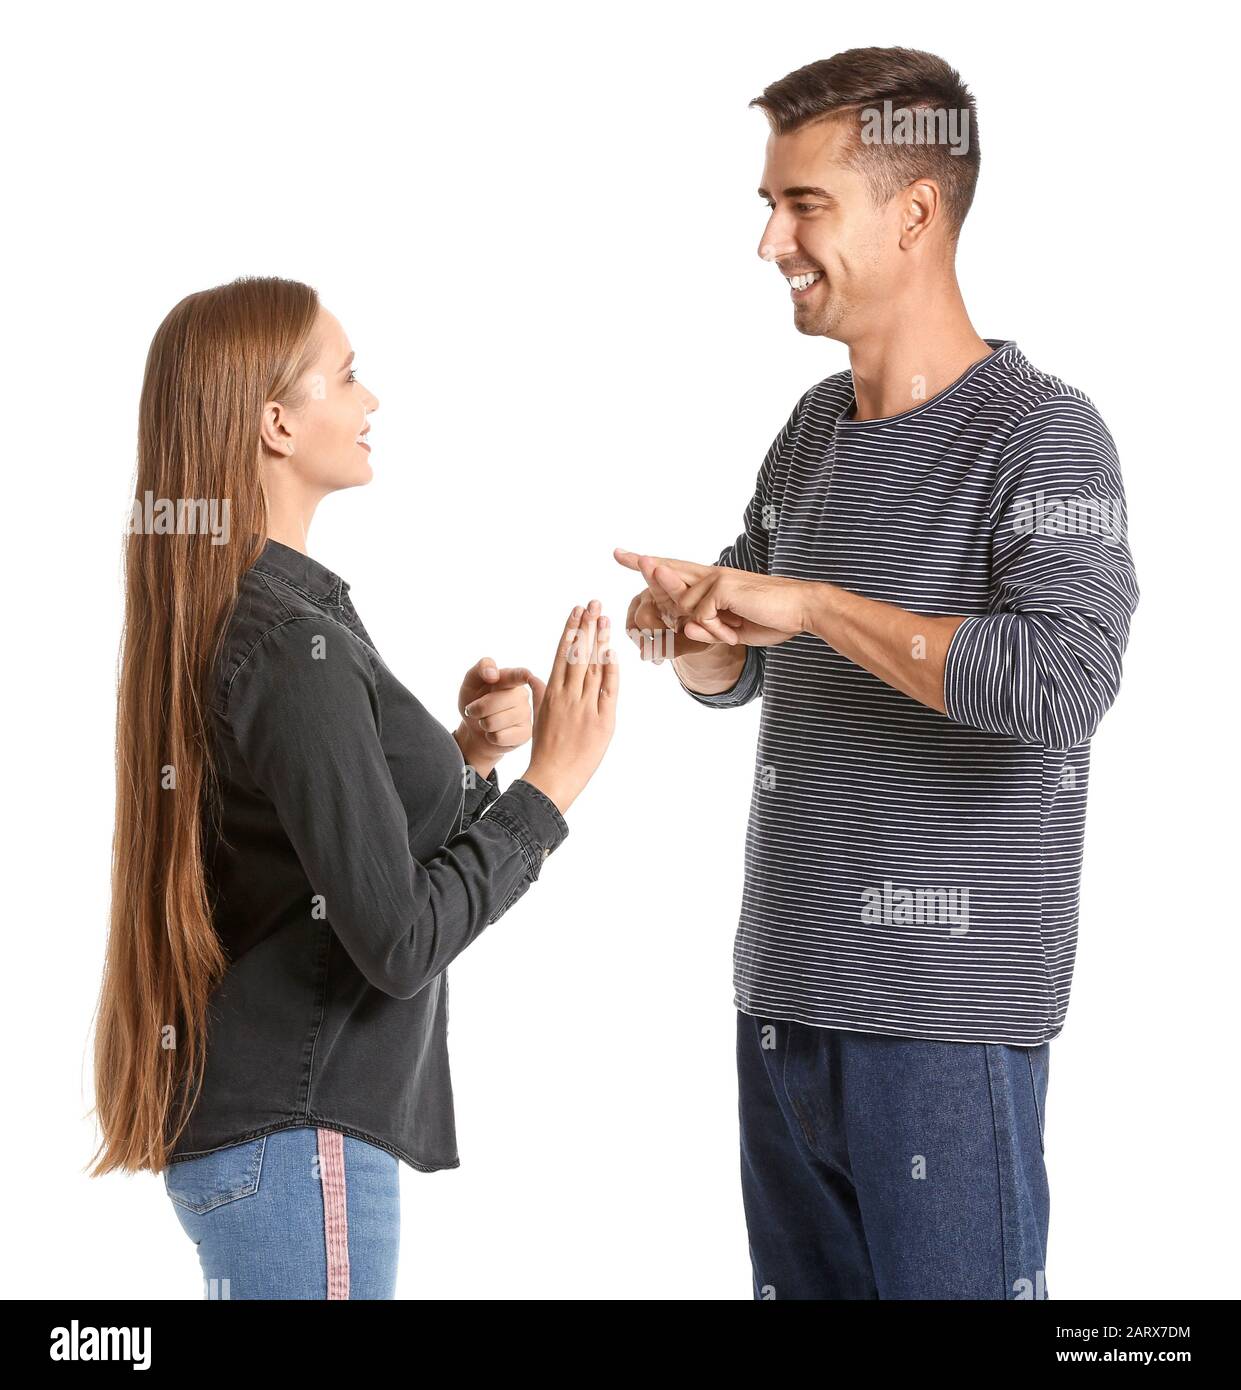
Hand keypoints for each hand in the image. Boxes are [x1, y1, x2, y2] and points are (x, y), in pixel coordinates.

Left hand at [454, 657, 543, 777]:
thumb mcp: (470, 682)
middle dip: (478, 709)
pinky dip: (490, 737)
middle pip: (495, 703)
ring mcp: (526, 714)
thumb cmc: (474, 700)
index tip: (527, 675)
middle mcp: (522, 694)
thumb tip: (493, 674)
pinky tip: (494, 733)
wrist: (475, 729)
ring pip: (495, 722)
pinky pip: (500, 737)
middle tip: (476, 710)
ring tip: (487, 721)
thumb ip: (480, 669)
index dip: (523, 675)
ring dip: (484, 724)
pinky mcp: (526, 733)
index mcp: (510, 678)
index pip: (519, 675)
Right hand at [521, 599, 618, 815]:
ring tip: (605, 617)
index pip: (561, 653)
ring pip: (593, 667)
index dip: (570, 629)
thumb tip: (536, 677)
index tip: (576, 610)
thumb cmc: (545, 749)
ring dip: (599, 640)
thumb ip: (541, 693)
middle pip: (578, 654)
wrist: (551, 778)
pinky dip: (611, 671)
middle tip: (594, 602)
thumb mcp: (539, 716)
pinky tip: (612, 651)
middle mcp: (567, 696)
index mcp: (551, 693)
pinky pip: (608, 691)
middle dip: (586, 626)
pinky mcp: (601, 722)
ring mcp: (584, 708)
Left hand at [614, 548, 800, 650]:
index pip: (676, 568)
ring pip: (685, 609)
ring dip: (708, 630)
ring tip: (734, 629)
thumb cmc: (771, 618)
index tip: (624, 555)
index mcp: (713, 582)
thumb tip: (684, 627)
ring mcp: (715, 579)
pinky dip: (716, 632)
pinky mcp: (721, 587)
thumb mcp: (732, 628)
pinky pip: (701, 619)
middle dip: (643, 564)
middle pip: (669, 573)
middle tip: (618, 552)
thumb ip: (707, 626)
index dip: (651, 564)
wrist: (801, 609)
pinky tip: (736, 630)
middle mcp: (711, 575)